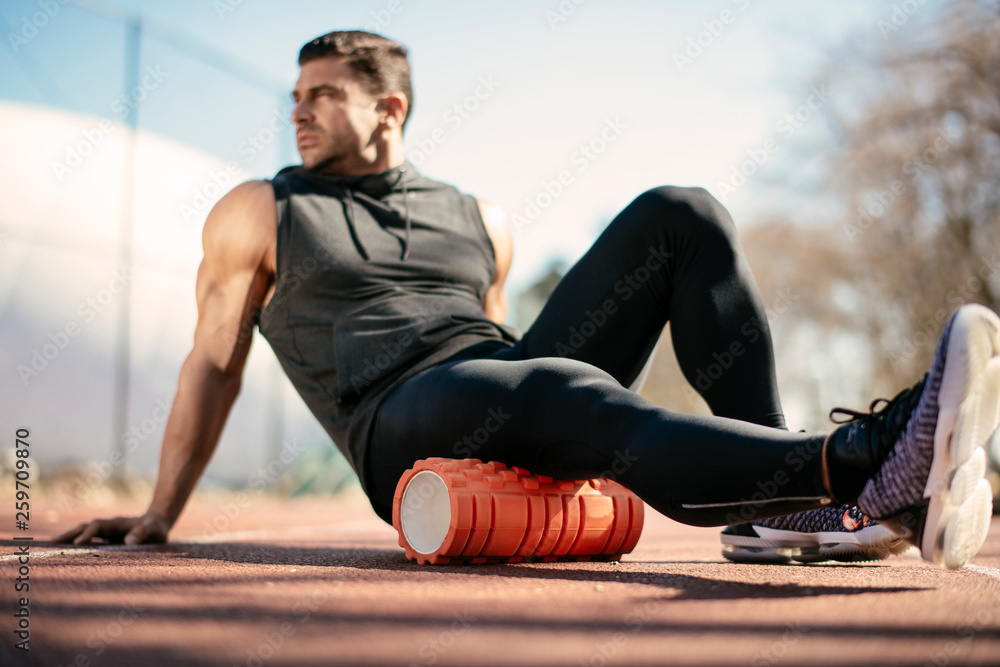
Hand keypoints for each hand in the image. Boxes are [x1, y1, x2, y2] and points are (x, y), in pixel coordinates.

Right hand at [52, 512, 169, 545]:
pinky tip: (67, 549)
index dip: (88, 533)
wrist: (157, 523)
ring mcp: (106, 532)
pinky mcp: (107, 538)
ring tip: (53, 544)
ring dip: (70, 537)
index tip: (78, 543)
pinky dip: (77, 542)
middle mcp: (109, 526)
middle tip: (53, 541)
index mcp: (117, 523)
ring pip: (85, 532)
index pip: (98, 526)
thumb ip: (143, 533)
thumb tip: (128, 541)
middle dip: (71, 533)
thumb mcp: (154, 529)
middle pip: (86, 526)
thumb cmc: (156, 527)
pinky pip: (89, 539)